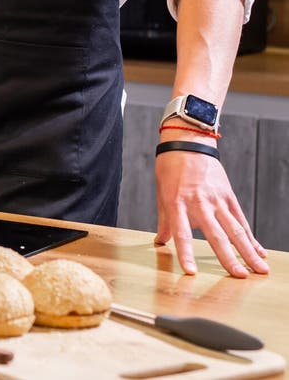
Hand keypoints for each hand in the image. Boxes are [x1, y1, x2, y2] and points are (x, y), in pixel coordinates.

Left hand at [154, 151, 268, 277]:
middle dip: (228, 258)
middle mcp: (199, 202)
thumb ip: (165, 220)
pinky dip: (250, 237)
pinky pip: (240, 219)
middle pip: (216, 235)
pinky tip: (259, 251)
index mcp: (177, 203)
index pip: (181, 233)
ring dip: (249, 251)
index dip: (186, 253)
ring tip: (260, 269)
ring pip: (235, 229)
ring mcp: (216, 199)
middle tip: (240, 277)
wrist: (187, 142)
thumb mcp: (162, 192)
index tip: (191, 272)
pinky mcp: (228, 195)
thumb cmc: (170, 168)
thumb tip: (160, 241)